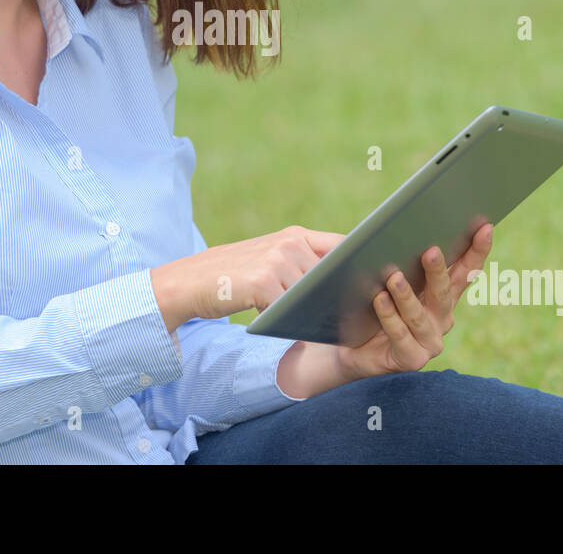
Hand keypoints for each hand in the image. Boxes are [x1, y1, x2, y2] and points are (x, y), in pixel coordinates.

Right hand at [151, 225, 345, 328]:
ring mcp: (276, 261)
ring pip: (312, 295)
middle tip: (350, 313)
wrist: (190, 282)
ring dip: (315, 312)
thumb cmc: (234, 277)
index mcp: (294, 235)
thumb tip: (342, 284)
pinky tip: (285, 325)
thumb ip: (300, 264)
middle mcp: (289, 243)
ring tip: (317, 323)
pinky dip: (290, 320)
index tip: (372, 280)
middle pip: (331, 276)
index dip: (358, 264)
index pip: (341, 247)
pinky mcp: (263, 282)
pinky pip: (290, 309)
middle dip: (337, 296)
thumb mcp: (269, 259)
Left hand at [334, 222, 493, 381]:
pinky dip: (389, 317)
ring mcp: (429, 341)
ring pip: (419, 316)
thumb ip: (394, 256)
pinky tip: (379, 300)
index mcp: (442, 294)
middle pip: (444, 292)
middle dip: (437, 271)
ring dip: (406, 296)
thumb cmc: (370, 303)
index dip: (477, 250)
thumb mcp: (385, 277)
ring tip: (394, 278)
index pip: (465, 270)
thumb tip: (388, 227)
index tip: (485, 227)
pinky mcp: (411, 359)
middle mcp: (441, 318)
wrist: (353, 346)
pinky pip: (400, 336)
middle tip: (430, 251)